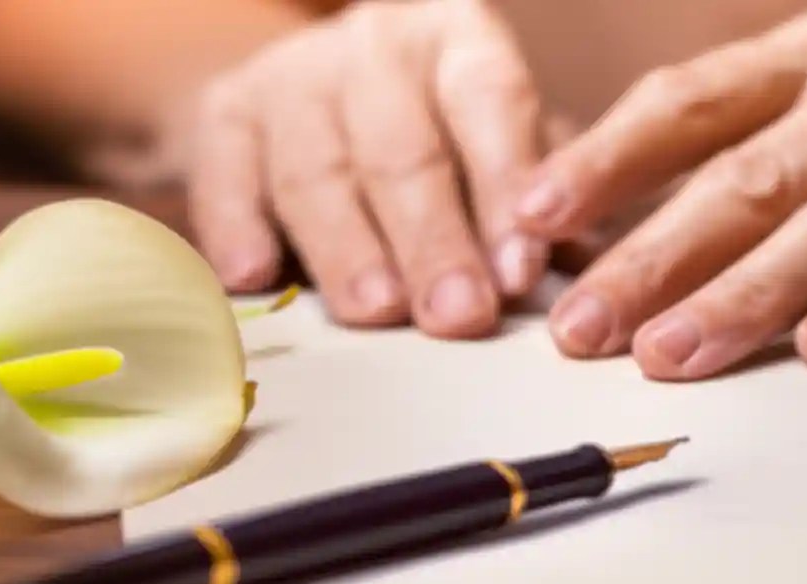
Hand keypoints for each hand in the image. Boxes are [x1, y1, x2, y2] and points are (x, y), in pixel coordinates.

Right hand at [187, 0, 547, 337]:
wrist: (327, 95)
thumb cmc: (442, 142)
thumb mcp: (498, 153)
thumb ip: (534, 211)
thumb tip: (583, 287)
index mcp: (460, 43)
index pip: (489, 104)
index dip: (503, 188)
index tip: (519, 272)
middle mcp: (376, 48)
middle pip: (401, 149)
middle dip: (433, 240)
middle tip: (459, 317)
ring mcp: (293, 78)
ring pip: (317, 169)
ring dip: (348, 249)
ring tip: (377, 313)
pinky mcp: (224, 115)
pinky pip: (223, 176)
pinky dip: (236, 228)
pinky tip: (255, 278)